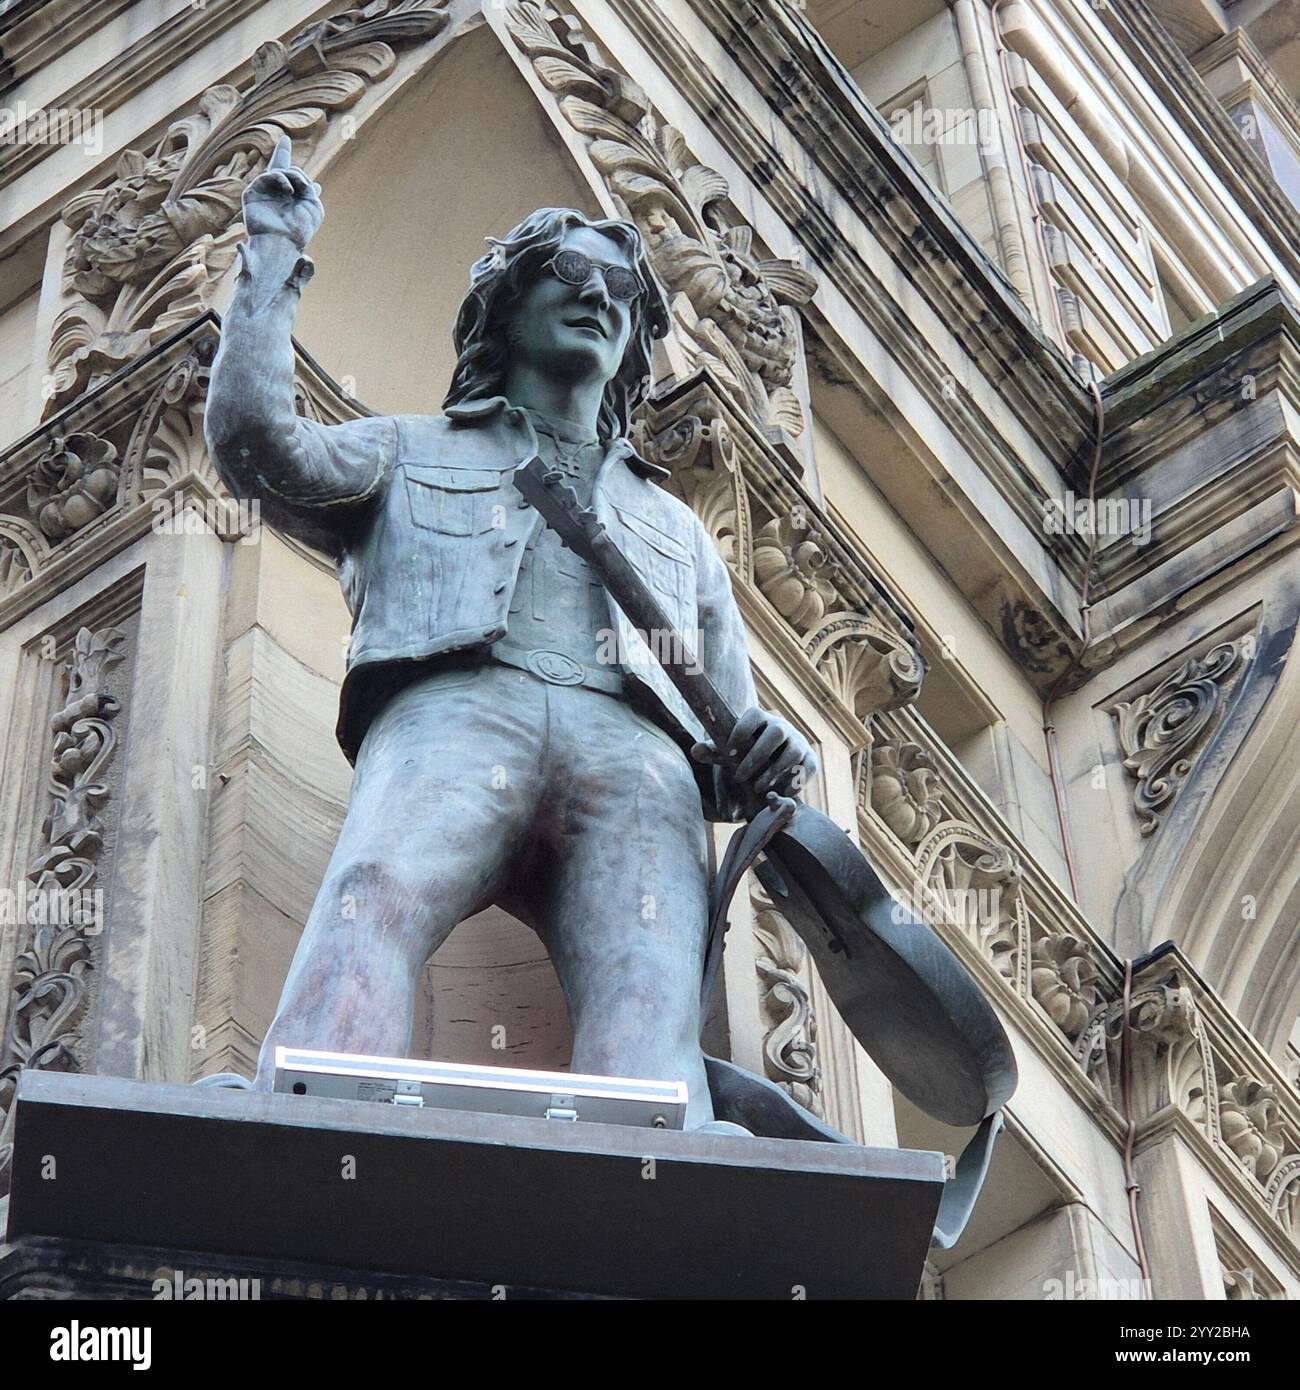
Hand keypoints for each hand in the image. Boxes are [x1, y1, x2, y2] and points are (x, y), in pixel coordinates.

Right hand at [242, 134, 322, 248]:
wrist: (284, 242)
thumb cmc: (300, 230)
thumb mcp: (314, 208)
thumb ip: (311, 193)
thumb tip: (316, 184)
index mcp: (289, 196)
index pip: (287, 172)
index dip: (284, 154)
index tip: (285, 138)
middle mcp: (274, 192)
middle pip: (283, 166)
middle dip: (299, 174)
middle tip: (306, 188)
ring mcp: (263, 192)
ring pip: (278, 170)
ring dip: (293, 176)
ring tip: (299, 189)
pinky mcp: (252, 194)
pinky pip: (268, 176)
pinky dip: (281, 178)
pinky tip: (289, 190)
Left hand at [693, 708, 817, 804]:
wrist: (773, 762)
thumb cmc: (744, 753)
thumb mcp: (728, 752)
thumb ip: (713, 751)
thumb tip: (696, 751)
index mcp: (760, 719)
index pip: (753, 716)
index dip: (741, 731)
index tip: (728, 752)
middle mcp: (782, 727)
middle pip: (776, 733)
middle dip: (757, 756)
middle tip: (739, 777)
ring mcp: (799, 742)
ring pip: (792, 752)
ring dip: (774, 771)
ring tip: (757, 788)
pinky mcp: (811, 760)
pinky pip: (807, 768)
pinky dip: (794, 782)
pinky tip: (778, 793)